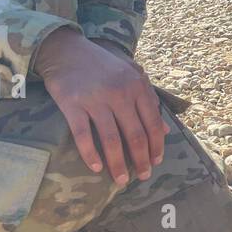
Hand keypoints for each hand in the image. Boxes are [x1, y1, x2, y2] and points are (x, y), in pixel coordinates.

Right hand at [33, 28, 167, 186]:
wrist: (66, 51)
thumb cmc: (102, 65)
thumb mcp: (131, 75)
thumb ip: (149, 100)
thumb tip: (165, 130)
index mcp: (137, 86)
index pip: (152, 123)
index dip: (156, 146)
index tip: (157, 162)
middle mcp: (119, 93)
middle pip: (135, 135)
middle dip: (141, 160)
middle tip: (143, 176)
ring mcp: (95, 99)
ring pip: (111, 139)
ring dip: (117, 164)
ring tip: (120, 180)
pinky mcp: (72, 105)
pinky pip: (83, 135)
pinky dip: (90, 154)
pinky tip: (96, 168)